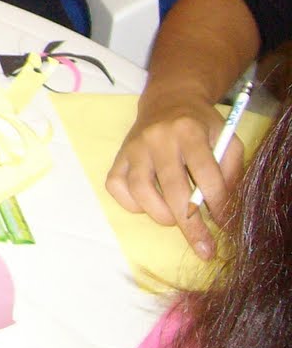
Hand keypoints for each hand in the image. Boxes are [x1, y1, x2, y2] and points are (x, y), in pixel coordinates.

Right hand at [106, 88, 243, 258]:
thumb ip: (231, 170)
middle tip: (204, 247)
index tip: (225, 223)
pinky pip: (116, 186)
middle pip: (173, 189)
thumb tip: (223, 209)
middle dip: (191, 225)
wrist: (169, 99)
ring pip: (140, 190)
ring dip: (160, 214)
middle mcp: (157, 137)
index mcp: (189, 130)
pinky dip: (131, 203)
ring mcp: (134, 147)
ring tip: (175, 220)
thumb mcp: (226, 138)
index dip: (219, 204)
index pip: (206, 175)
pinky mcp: (119, 155)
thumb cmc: (201, 124)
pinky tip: (148, 205)